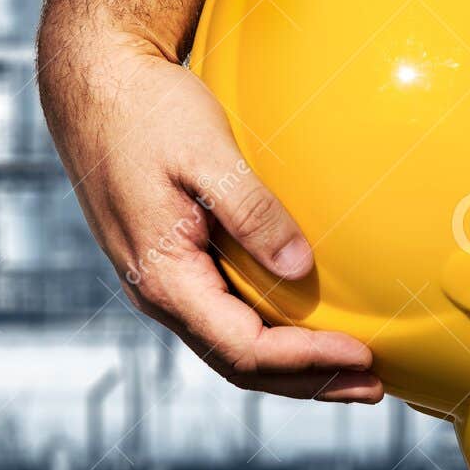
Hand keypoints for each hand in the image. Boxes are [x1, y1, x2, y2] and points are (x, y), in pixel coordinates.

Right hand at [38, 25, 383, 402]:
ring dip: (290, 364)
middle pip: (238, 365)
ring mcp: (158, 280)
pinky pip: (220, 316)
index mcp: (162, 276)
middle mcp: (155, 292)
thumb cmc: (146, 111)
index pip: (243, 349)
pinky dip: (267, 331)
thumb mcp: (206, 155)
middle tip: (373, 386)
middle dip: (307, 381)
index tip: (363, 356)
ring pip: (228, 345)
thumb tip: (302, 268)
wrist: (95, 83)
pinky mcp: (166, 260)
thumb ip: (252, 213)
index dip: (307, 362)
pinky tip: (299, 321)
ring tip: (348, 367)